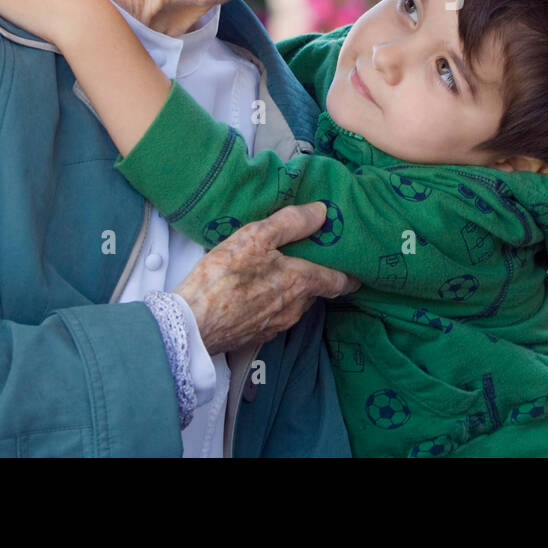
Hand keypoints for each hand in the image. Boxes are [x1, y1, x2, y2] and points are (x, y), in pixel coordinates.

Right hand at [176, 202, 361, 355]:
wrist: (191, 324)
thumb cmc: (222, 278)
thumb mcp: (256, 237)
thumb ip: (291, 223)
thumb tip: (322, 212)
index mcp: (301, 282)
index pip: (339, 282)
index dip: (350, 275)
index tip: (356, 269)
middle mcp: (296, 307)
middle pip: (316, 291)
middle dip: (317, 276)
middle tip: (311, 258)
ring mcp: (277, 325)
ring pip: (296, 303)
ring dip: (294, 289)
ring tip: (280, 271)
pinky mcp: (258, 336)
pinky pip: (276, 315)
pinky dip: (274, 302)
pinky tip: (256, 292)